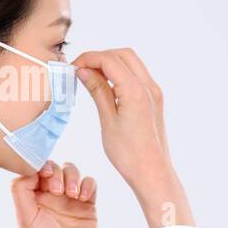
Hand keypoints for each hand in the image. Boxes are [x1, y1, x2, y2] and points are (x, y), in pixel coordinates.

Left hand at [11, 160, 113, 227]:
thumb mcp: (26, 219)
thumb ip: (21, 191)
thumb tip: (27, 168)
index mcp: (31, 200)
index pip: (33, 171)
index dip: (38, 166)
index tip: (43, 175)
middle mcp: (49, 198)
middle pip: (53, 167)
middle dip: (56, 173)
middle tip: (57, 190)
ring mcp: (69, 200)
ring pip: (72, 171)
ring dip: (72, 177)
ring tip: (71, 195)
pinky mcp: (88, 205)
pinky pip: (90, 183)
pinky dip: (87, 185)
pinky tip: (83, 198)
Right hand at [70, 47, 194, 227]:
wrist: (152, 172)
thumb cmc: (129, 154)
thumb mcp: (107, 121)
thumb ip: (97, 91)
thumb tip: (84, 71)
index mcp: (136, 91)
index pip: (109, 60)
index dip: (88, 58)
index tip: (73, 67)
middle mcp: (148, 87)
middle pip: (123, 54)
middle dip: (100, 56)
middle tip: (81, 69)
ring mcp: (154, 92)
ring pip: (131, 62)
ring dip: (110, 63)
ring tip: (91, 77)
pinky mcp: (154, 99)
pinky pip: (137, 75)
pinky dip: (120, 73)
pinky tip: (106, 87)